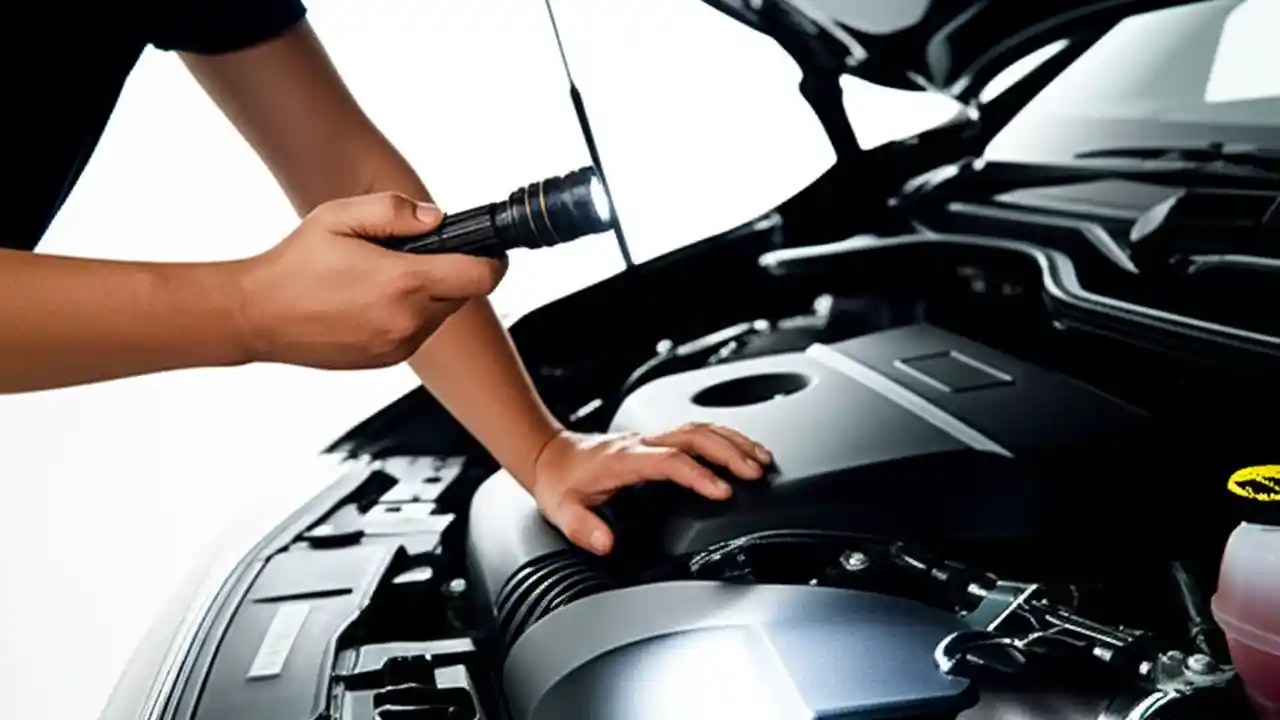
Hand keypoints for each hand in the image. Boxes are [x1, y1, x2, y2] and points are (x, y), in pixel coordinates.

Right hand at [234, 191, 506, 368]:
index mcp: (404, 283)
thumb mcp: (340, 216)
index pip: (482, 277)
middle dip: (452, 272)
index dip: (493, 260)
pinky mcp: (387, 361)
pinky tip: (373, 301)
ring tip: (385, 277)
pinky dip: (409, 315)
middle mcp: (408, 321)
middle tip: (415, 255)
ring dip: (429, 295)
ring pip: (441, 314)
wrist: (259, 316)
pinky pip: (418, 333)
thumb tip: (438, 218)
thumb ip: (395, 210)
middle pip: (464, 294)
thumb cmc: (296, 264)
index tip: (489, 250)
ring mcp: (399, 345)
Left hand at [530, 423, 772, 554]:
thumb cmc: (560, 483)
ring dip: (732, 441)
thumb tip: (605, 543)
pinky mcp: (657, 440)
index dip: (698, 474)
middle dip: (729, 451)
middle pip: (694, 436)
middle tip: (756, 472)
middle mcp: (641, 442)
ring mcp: (651, 438)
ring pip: (699, 428)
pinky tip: (741, 449)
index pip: (669, 461)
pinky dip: (723, 437)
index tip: (723, 492)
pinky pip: (696, 431)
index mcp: (624, 459)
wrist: (549, 456)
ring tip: (761, 459)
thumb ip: (583, 528)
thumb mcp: (562, 510)